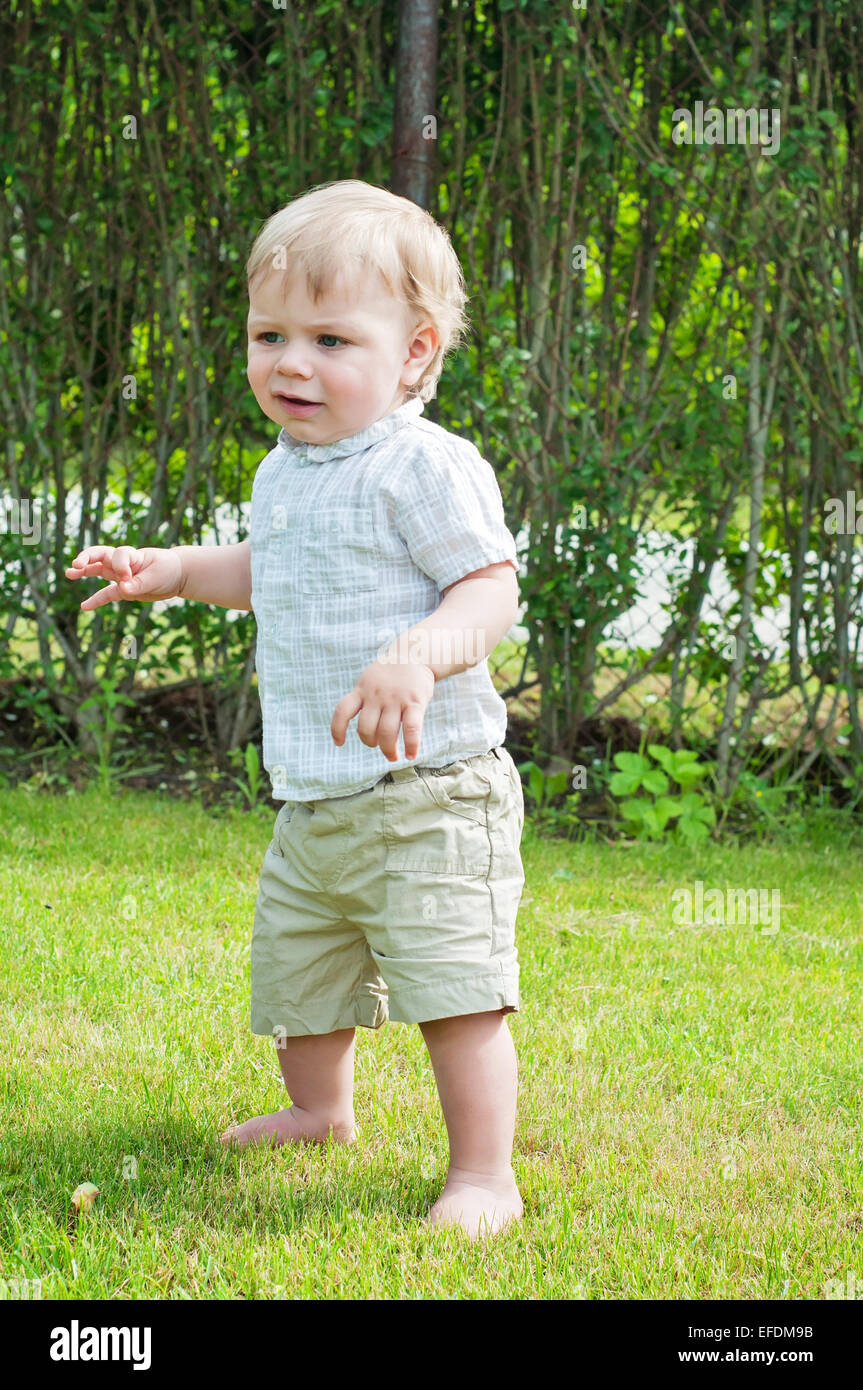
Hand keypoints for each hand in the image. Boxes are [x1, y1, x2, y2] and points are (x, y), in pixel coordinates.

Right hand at [65, 546, 183, 610]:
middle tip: (76, 564)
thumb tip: (123, 589)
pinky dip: (96, 600)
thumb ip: (139, 583)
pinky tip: (84, 606)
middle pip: (100, 555)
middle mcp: (123, 563)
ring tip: (68, 573)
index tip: (128, 578)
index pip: (118, 556)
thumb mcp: (156, 576)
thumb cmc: (168, 569)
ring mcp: (121, 576)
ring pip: (98, 571)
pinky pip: (107, 594)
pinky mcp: (123, 590)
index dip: (120, 567)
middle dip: (87, 558)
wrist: (177, 576)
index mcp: (132, 555)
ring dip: (84, 571)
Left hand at [331, 659, 434, 761]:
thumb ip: (364, 697)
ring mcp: (395, 699)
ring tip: (393, 756)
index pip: (342, 711)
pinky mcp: (415, 702)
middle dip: (370, 743)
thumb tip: (363, 724)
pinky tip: (411, 755)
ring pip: (385, 732)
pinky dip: (411, 745)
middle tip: (381, 747)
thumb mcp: (370, 678)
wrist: (416, 652)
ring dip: (388, 749)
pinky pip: (411, 728)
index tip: (339, 743)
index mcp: (362, 689)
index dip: (337, 729)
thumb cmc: (392, 671)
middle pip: (365, 728)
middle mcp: (376, 695)